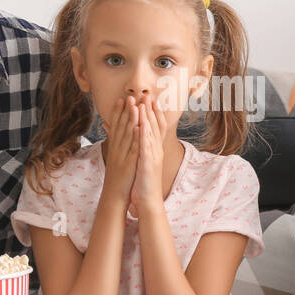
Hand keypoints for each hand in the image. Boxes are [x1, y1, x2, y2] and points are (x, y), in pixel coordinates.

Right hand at [100, 95, 139, 211]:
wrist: (114, 196)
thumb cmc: (116, 178)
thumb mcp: (114, 159)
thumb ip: (114, 146)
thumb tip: (111, 134)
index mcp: (114, 147)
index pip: (116, 126)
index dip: (118, 112)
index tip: (121, 99)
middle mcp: (117, 149)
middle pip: (121, 127)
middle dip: (125, 111)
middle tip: (128, 96)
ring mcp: (123, 156)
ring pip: (127, 135)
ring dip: (130, 119)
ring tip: (134, 105)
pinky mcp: (129, 164)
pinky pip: (133, 149)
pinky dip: (136, 137)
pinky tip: (139, 127)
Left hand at [130, 97, 167, 212]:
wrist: (149, 200)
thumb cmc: (144, 181)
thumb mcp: (142, 161)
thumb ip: (141, 149)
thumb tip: (138, 138)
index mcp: (154, 149)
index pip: (156, 127)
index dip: (154, 112)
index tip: (151, 99)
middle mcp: (156, 150)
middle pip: (155, 126)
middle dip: (151, 110)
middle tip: (149, 94)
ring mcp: (152, 156)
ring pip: (150, 134)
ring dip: (147, 118)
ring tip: (143, 104)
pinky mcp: (147, 164)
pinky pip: (145, 147)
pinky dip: (143, 135)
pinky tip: (140, 125)